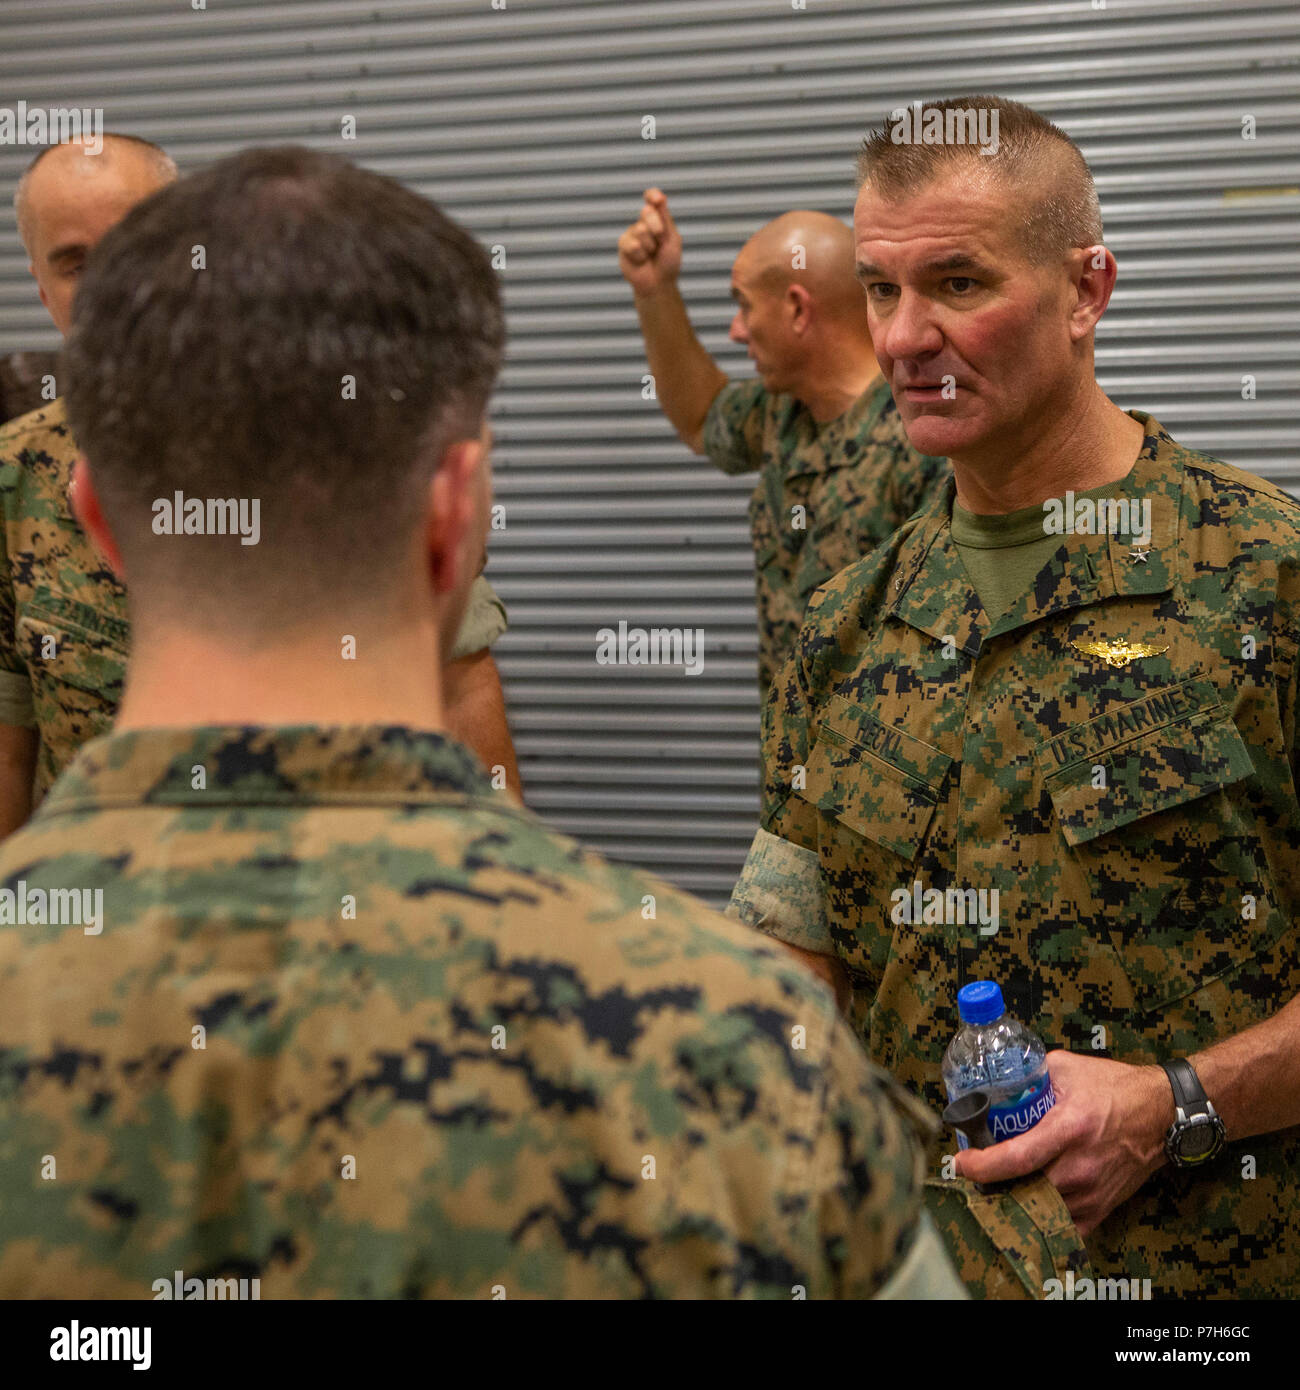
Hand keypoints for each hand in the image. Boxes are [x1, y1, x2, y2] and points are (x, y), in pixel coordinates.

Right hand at [617, 187, 682, 294]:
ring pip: (640, 230)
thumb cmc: (668, 262)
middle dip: (658, 229)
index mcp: (658, 217)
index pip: (652, 198)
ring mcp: (632, 233)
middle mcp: (643, 222)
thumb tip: (660, 197)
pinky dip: (640, 256)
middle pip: (647, 212)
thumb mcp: (672, 238)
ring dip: (650, 246)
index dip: (653, 195)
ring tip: (650, 255)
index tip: (657, 199)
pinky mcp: (623, 245)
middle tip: (660, 243)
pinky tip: (641, 261)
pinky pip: (632, 244)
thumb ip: (665, 218)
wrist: (658, 283)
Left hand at [953, 1050, 1173, 1238]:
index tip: (962, 1163)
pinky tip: (1027, 1203)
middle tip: (975, 1172)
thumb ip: (1031, 1074)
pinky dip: (1042, 1219)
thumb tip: (997, 1081)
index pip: (1018, 1157)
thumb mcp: (1068, 1067)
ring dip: (1014, 1200)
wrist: (1162, 1115)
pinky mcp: (1101, 1209)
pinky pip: (1064, 1227)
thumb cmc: (1115, 1088)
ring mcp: (1092, 1193)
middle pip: (1023, 1190)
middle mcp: (1079, 1166)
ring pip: (1040, 1211)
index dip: (983, 1165)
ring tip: (997, 1184)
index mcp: (1069, 1128)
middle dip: (992, 1185)